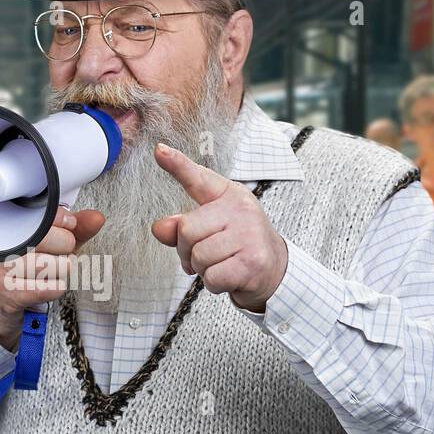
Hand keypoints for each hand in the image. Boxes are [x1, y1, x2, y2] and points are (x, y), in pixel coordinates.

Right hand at [0, 208, 103, 349]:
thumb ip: (78, 229)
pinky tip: (47, 285)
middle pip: (50, 239)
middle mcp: (3, 241)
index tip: (69, 224)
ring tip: (48, 272)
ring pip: (52, 265)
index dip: (64, 220)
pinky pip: (48, 288)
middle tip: (56, 254)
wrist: (2, 299)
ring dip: (59, 272)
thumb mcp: (56, 243)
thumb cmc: (30, 266)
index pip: (44, 214)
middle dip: (64, 249)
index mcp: (12, 223)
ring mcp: (1, 266)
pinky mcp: (7, 291)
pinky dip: (55, 287)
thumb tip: (97, 218)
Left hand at [149, 143, 287, 312]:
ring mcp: (249, 235)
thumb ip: (182, 227)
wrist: (274, 270)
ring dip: (203, 270)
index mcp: (228, 195)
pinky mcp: (252, 262)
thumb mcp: (210, 230)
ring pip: (198, 257)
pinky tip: (230, 276)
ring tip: (221, 264)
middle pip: (186, 230)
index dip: (177, 164)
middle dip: (186, 252)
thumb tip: (158, 228)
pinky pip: (212, 277)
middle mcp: (241, 209)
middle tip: (204, 257)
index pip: (198, 178)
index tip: (158, 150)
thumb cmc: (237, 245)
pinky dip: (214, 284)